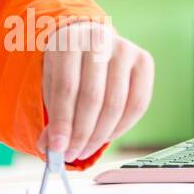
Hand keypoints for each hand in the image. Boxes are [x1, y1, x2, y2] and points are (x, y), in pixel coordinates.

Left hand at [38, 19, 152, 162]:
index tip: (58, 148)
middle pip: (92, 97)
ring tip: (85, 149)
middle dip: (81, 133)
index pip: (66, 87)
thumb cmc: (68, 66)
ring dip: (100, 135)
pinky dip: (122, 127)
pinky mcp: (144, 60)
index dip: (62, 121)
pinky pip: (138, 103)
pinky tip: (107, 136)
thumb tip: (49, 148)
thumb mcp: (51, 81)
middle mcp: (98, 39)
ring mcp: (124, 48)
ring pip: (116, 103)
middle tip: (72, 154)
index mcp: (68, 40)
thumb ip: (51, 113)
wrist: (90, 41)